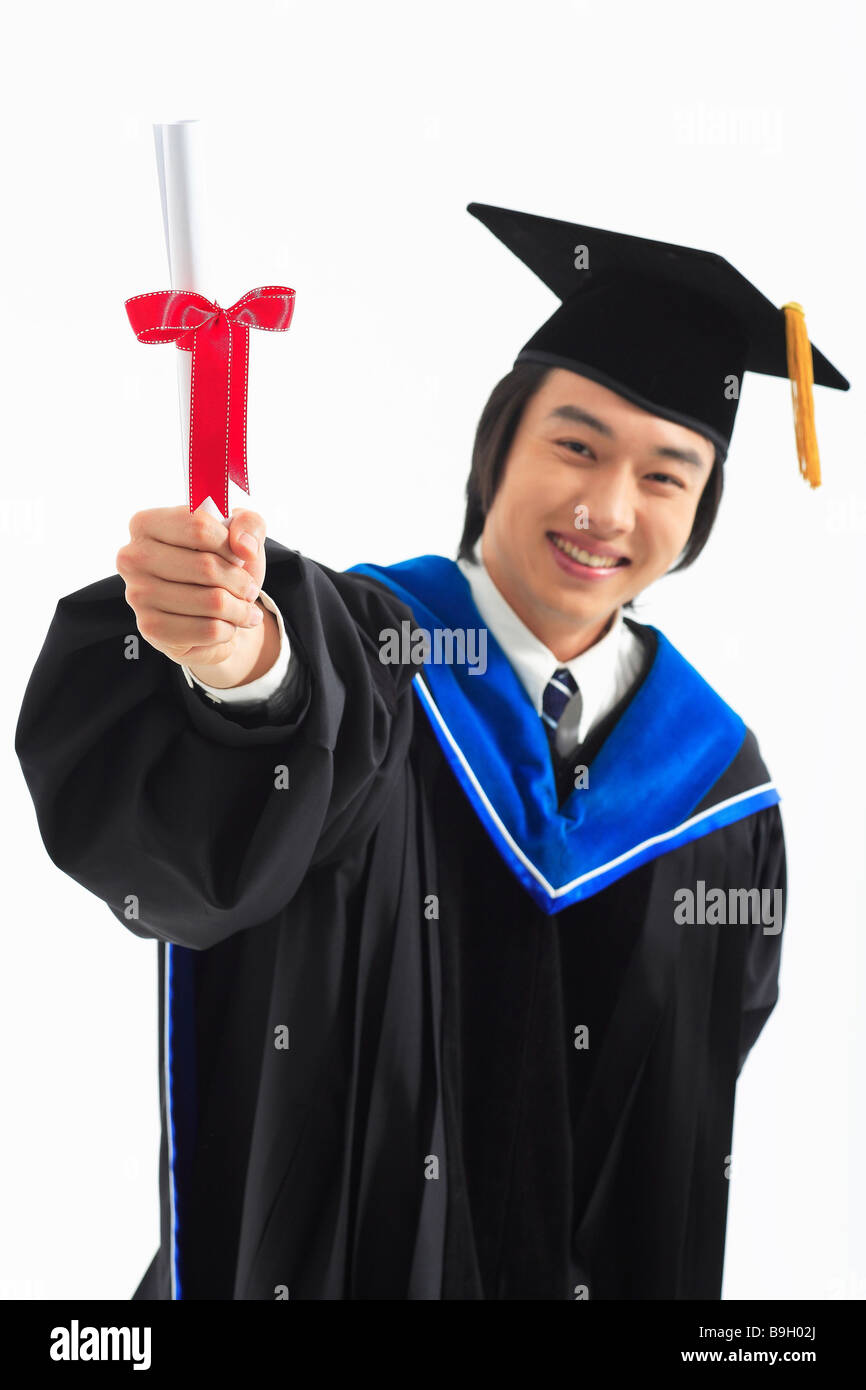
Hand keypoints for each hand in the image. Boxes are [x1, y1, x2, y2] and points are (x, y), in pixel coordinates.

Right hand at [116, 504, 275, 684]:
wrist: (212, 612)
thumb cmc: (221, 565)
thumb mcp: (240, 534)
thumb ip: (249, 524)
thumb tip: (244, 547)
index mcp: (146, 524)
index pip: (198, 526)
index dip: (231, 545)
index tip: (240, 557)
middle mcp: (133, 557)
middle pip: (206, 566)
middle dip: (241, 581)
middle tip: (250, 589)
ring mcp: (137, 595)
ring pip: (213, 601)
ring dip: (240, 608)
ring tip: (244, 607)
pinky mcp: (151, 629)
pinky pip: (209, 630)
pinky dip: (229, 629)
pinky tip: (227, 626)